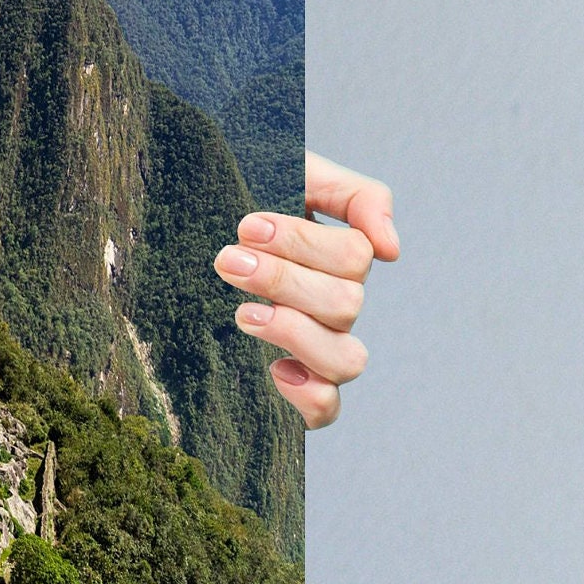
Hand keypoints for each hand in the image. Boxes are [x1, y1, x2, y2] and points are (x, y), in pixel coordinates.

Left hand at [217, 151, 398, 427]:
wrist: (192, 218)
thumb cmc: (247, 194)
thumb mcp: (298, 173)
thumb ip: (356, 196)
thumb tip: (391, 249)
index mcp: (341, 257)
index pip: (354, 257)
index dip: (303, 243)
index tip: (247, 226)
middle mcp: (336, 306)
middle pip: (345, 305)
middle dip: (283, 280)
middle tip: (227, 260)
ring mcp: (319, 347)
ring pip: (346, 360)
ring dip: (295, 333)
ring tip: (243, 313)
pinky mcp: (296, 385)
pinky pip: (327, 410)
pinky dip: (309, 395)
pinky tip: (273, 369)